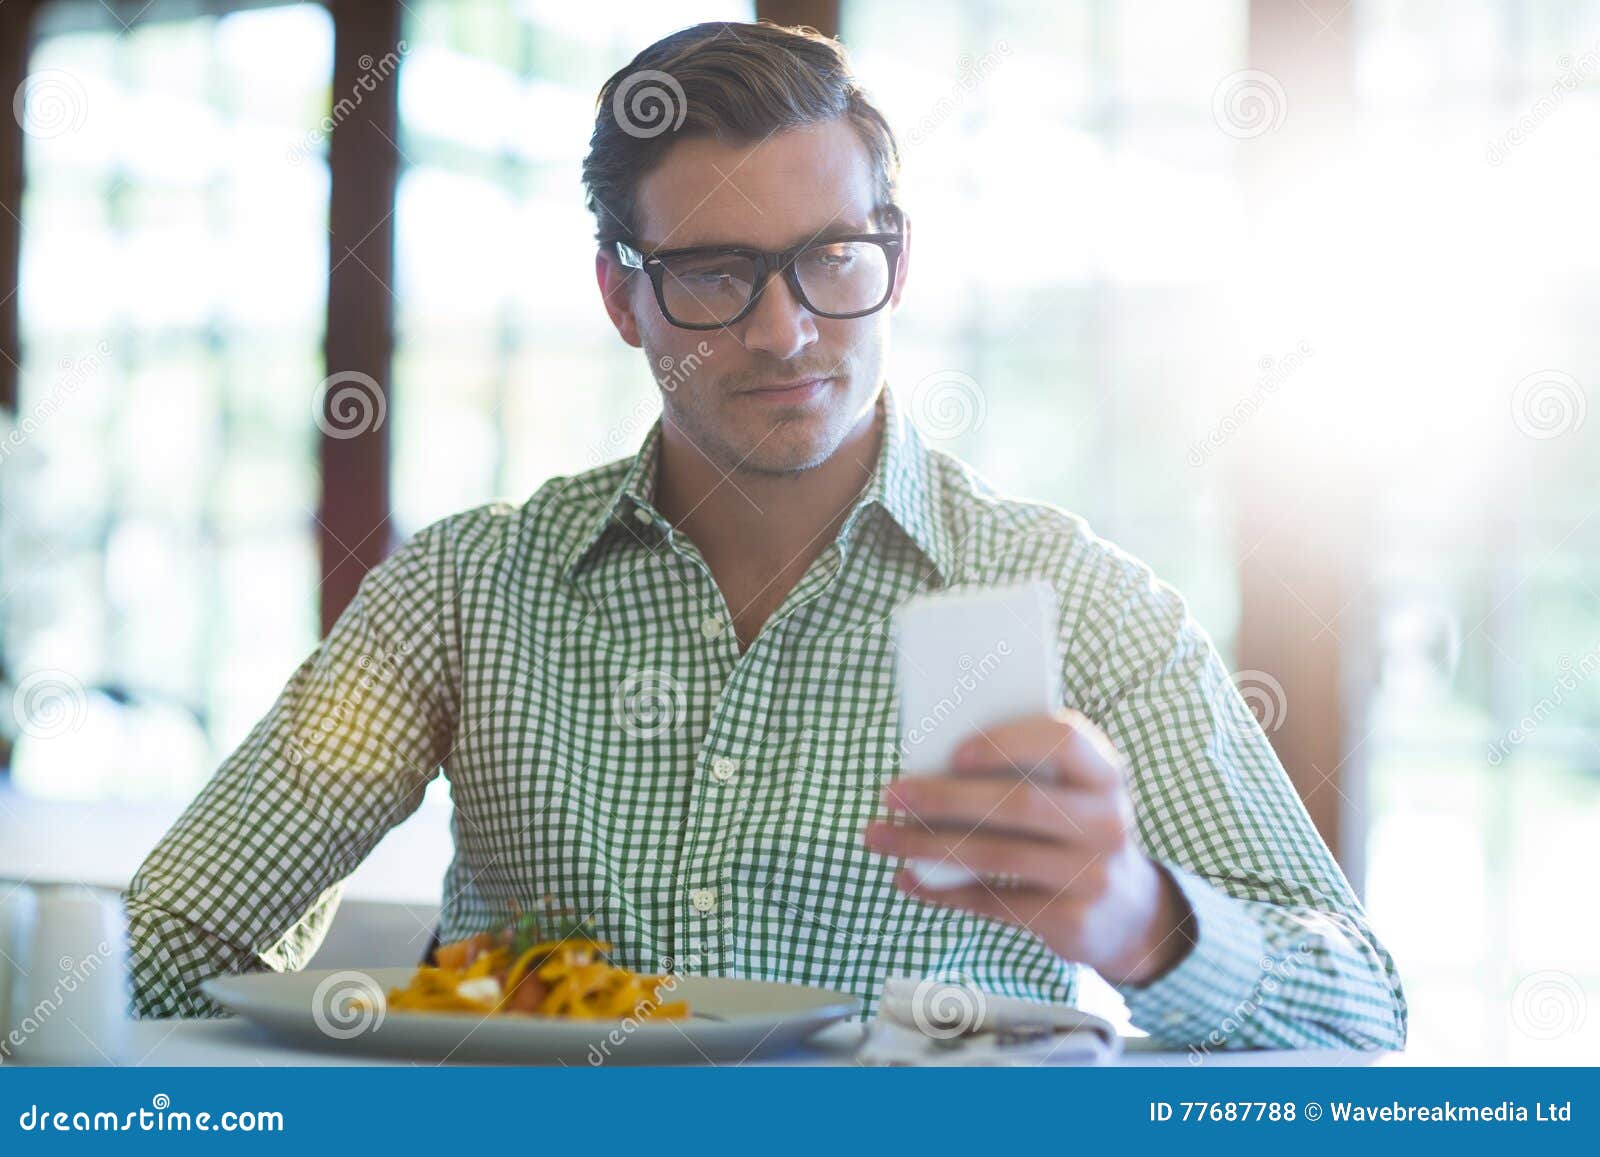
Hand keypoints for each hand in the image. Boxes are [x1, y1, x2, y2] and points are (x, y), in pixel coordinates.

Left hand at [862, 709, 1193, 984]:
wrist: (1127, 912)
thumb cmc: (1072, 832)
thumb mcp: (1068, 795)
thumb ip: (1021, 775)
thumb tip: (927, 767)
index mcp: (1104, 773)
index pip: (1064, 740)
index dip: (1009, 743)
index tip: (953, 751)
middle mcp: (1107, 821)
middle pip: (1017, 803)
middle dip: (944, 797)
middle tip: (891, 793)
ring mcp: (1092, 874)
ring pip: (995, 855)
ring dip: (926, 845)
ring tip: (880, 836)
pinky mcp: (1072, 919)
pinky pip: (994, 901)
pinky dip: (944, 890)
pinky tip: (909, 879)